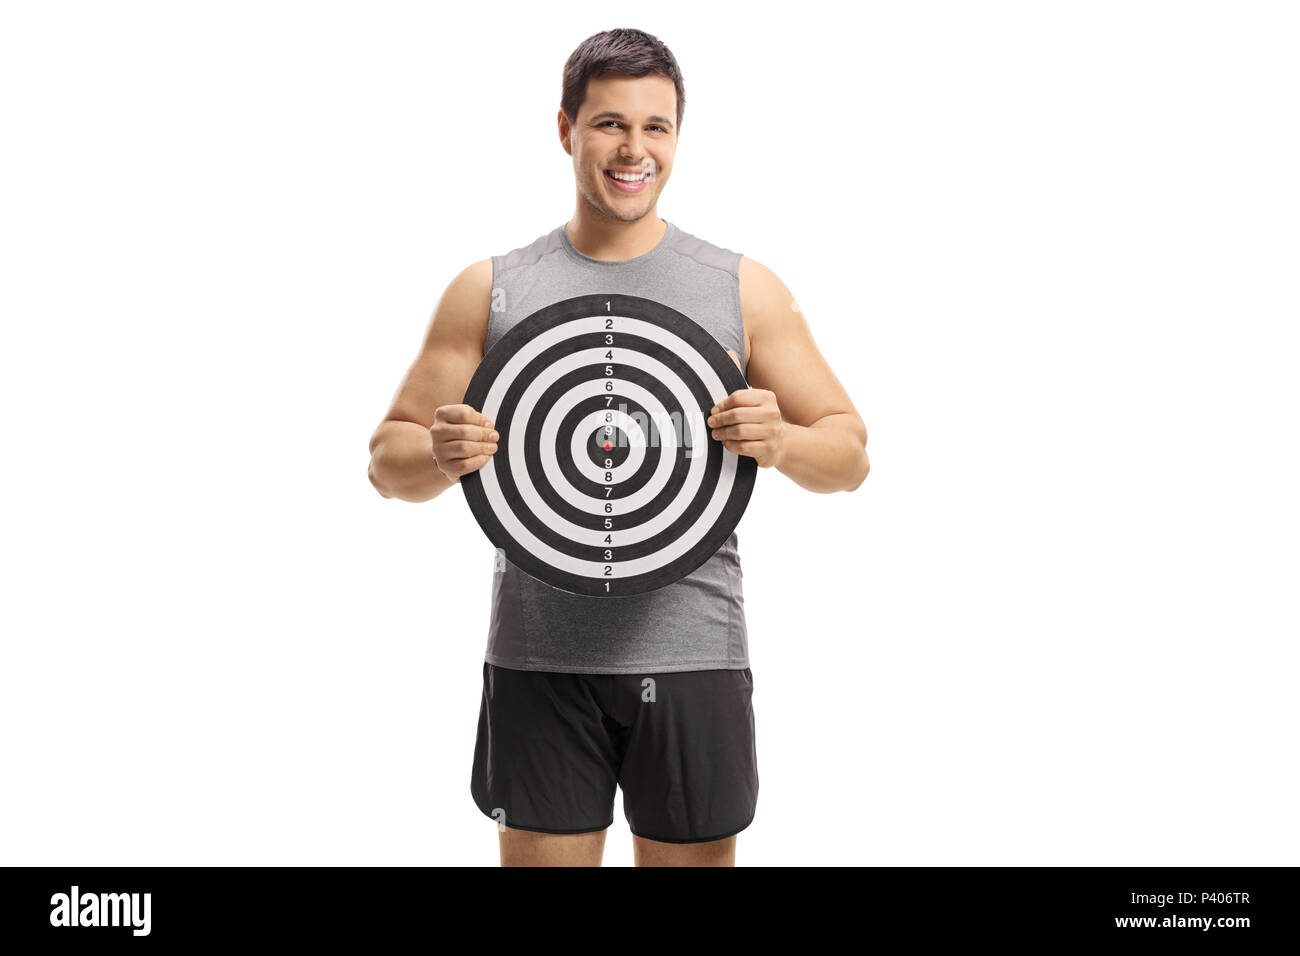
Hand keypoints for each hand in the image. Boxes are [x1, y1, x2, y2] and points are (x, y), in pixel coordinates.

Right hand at [430, 404, 498, 482]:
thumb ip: (476, 420)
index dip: (480, 419)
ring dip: (482, 447)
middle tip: (494, 437)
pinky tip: (485, 457)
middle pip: (465, 431)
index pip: (464, 414)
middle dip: (483, 434)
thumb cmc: (461, 434)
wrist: (447, 454)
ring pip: (464, 448)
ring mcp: (439, 449)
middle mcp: (437, 431)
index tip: (489, 425)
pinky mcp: (445, 466)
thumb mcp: (465, 421)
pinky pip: (464, 464)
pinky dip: (478, 460)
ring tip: (492, 447)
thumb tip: (489, 428)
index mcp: (442, 415)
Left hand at [706, 349, 786, 467]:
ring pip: (739, 432)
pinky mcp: (768, 449)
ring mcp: (772, 432)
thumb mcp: (752, 398)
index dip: (721, 405)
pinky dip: (730, 445)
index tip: (713, 411)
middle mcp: (772, 413)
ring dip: (723, 433)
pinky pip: (743, 447)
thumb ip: (738, 376)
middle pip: (737, 415)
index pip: (737, 397)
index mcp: (767, 397)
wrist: (781, 443)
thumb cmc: (759, 418)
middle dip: (719, 420)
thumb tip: (728, 352)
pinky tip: (726, 442)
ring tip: (715, 433)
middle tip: (711, 423)